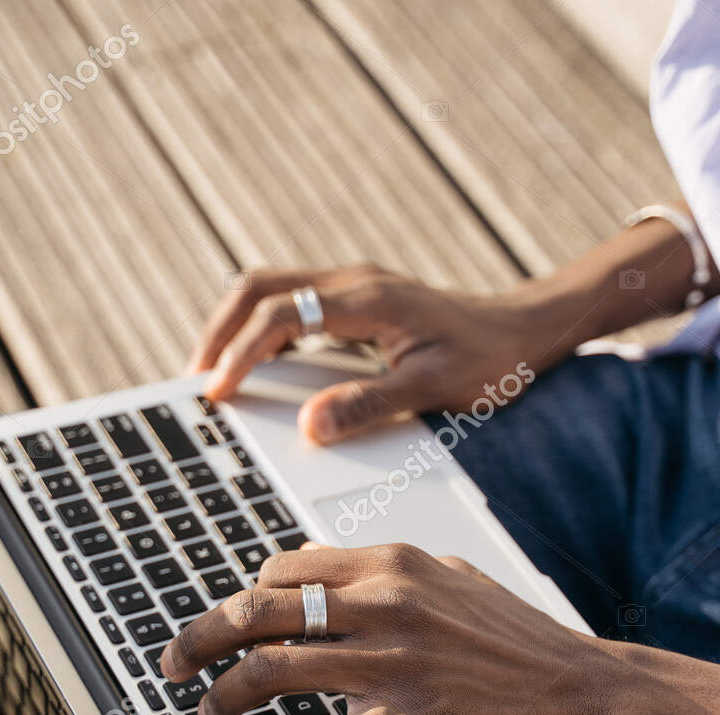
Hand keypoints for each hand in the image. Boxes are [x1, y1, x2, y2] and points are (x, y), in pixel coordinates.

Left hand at [158, 543, 615, 714]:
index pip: (285, 569)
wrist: (589, 690)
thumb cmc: (523, 642)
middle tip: (174, 666)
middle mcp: (386, 602)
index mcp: (394, 563)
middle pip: (258, 610)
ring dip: (224, 699)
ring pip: (274, 671)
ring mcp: (395, 661)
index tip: (227, 625)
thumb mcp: (453, 582)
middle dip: (201, 639)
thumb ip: (388, 576)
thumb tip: (325, 573)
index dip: (242, 599)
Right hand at [186, 265, 538, 443]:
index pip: (281, 314)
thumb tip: (311, 427)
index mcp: (367, 299)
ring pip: (271, 290)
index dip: (241, 353)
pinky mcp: (356, 300)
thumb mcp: (433, 388)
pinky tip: (256, 366)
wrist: (525, 332)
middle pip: (260, 287)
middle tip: (194, 380)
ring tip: (214, 373)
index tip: (217, 391)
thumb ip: (369, 405)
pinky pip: (293, 304)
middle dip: (219, 330)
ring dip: (236, 326)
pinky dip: (262, 330)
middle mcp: (353, 282)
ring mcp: (352, 287)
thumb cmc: (488, 361)